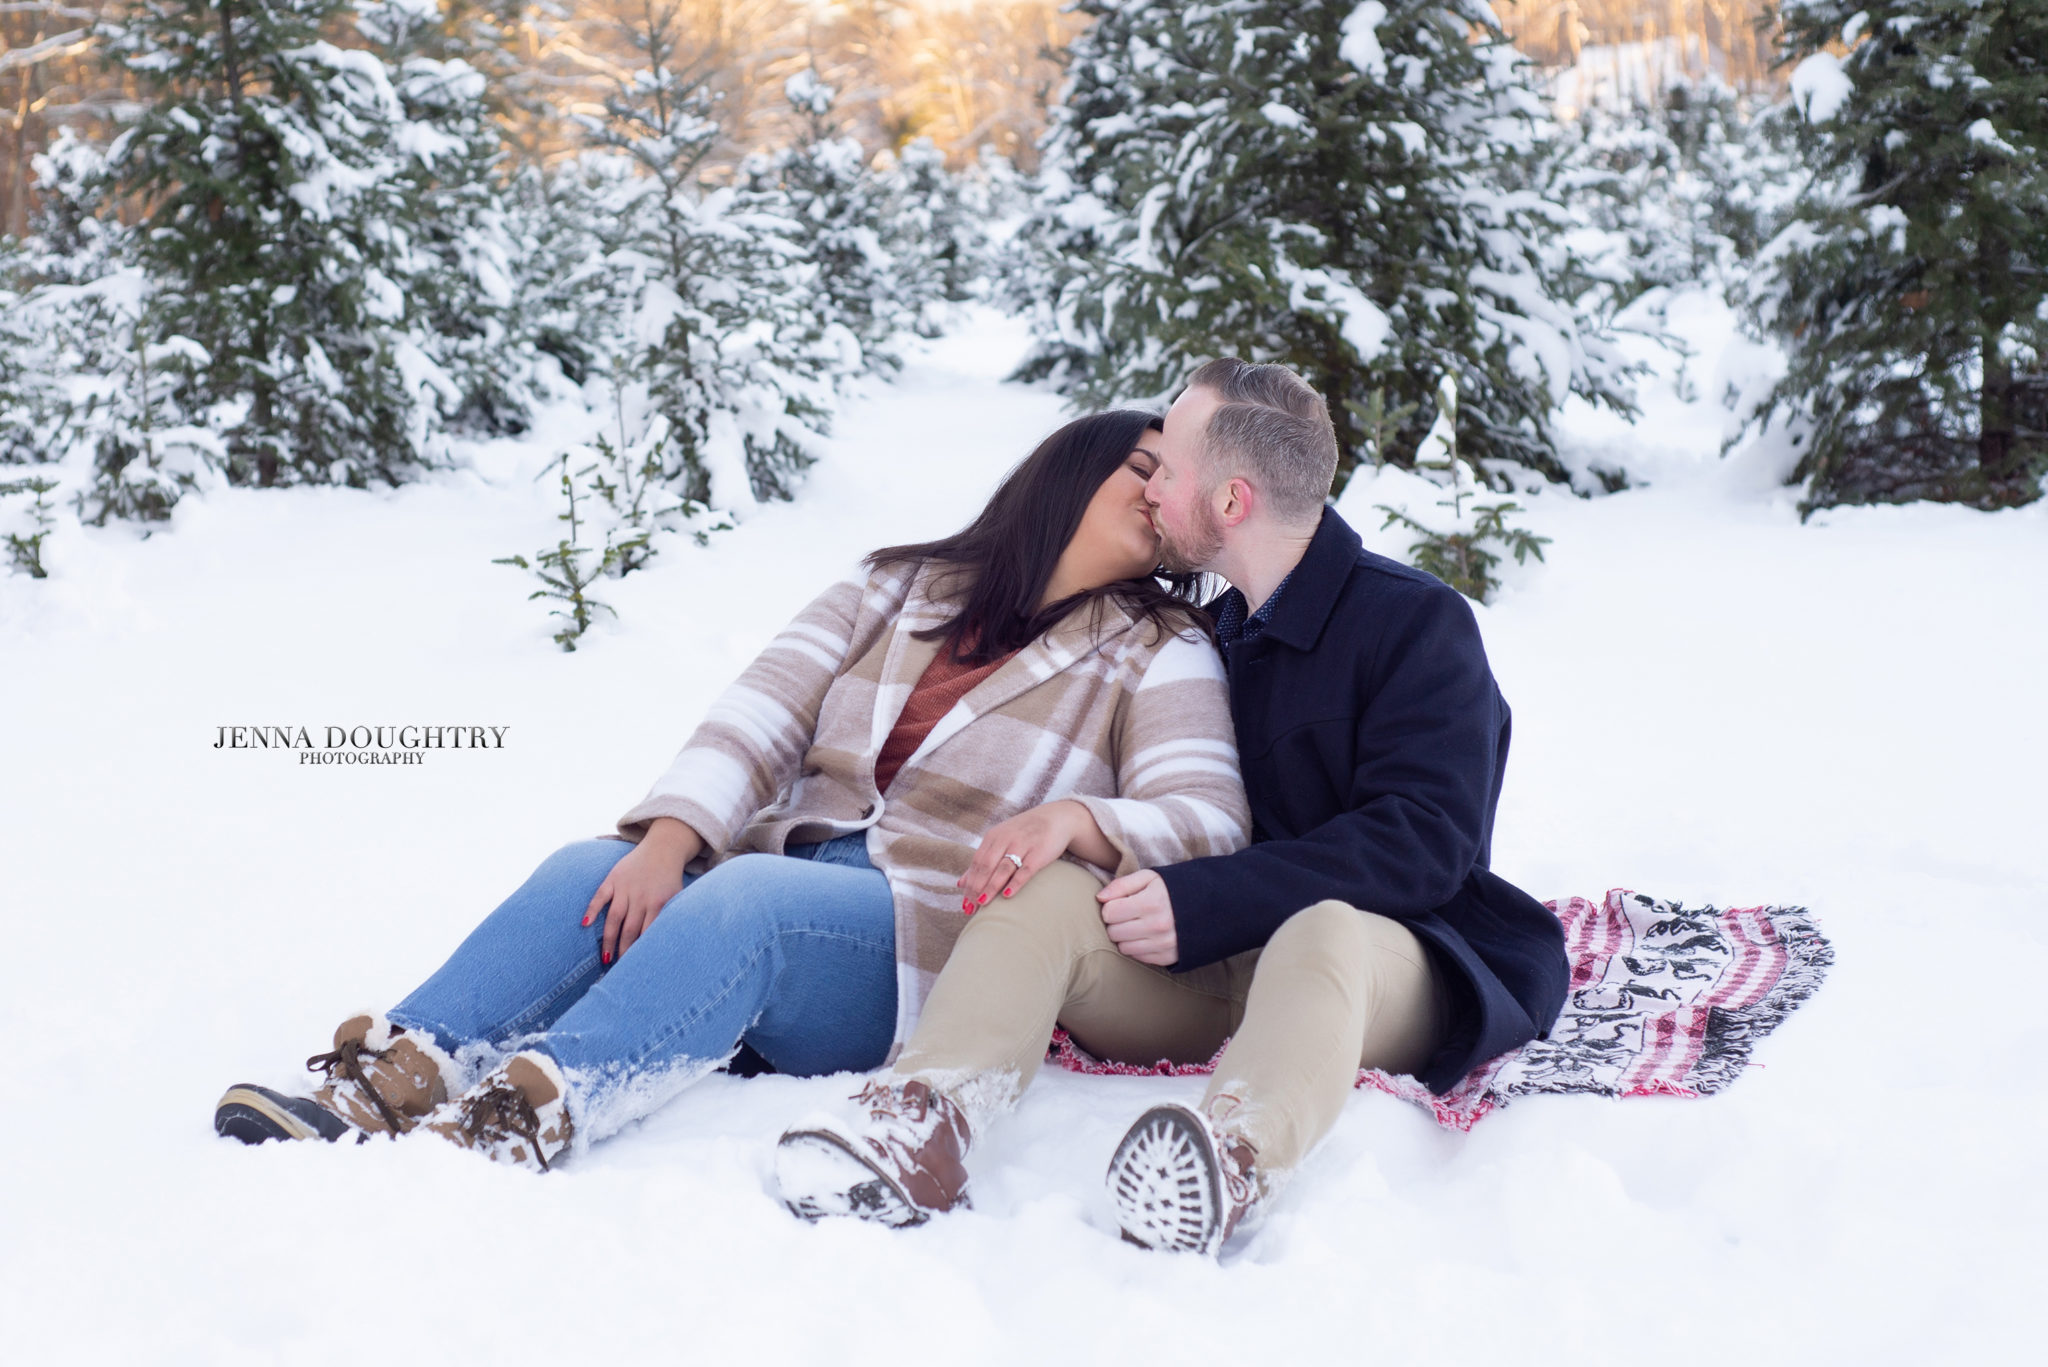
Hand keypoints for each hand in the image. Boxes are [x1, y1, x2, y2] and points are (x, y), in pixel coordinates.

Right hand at [586, 818, 702, 963]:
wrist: (663, 848)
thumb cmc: (670, 880)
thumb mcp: (677, 897)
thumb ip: (671, 918)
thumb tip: (670, 945)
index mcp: (659, 903)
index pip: (648, 933)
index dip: (642, 952)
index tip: (638, 969)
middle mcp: (641, 897)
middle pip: (630, 930)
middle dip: (625, 952)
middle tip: (620, 971)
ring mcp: (626, 887)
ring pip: (614, 918)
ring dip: (609, 939)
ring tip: (605, 959)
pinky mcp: (613, 878)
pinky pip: (600, 896)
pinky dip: (592, 909)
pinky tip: (585, 925)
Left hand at [956, 800, 1091, 910]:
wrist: (1057, 817)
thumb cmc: (1025, 833)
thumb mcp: (1001, 841)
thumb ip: (982, 861)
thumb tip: (960, 883)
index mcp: (994, 837)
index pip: (977, 862)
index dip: (970, 883)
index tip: (965, 903)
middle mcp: (1006, 839)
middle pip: (986, 866)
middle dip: (977, 887)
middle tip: (971, 908)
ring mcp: (1023, 845)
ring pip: (1003, 868)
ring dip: (991, 886)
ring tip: (983, 903)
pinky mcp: (1039, 852)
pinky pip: (1025, 869)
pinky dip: (1016, 882)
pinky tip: (1007, 895)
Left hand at [1098, 868, 1176, 965]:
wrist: (1210, 906)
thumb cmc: (1174, 888)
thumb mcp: (1150, 877)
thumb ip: (1122, 884)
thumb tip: (1099, 898)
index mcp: (1151, 902)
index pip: (1109, 912)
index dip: (1110, 906)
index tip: (1120, 903)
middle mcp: (1157, 926)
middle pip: (1113, 932)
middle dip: (1116, 923)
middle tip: (1127, 915)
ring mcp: (1163, 944)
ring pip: (1123, 948)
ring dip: (1125, 937)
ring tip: (1137, 925)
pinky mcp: (1168, 957)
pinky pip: (1138, 957)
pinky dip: (1138, 947)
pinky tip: (1147, 936)